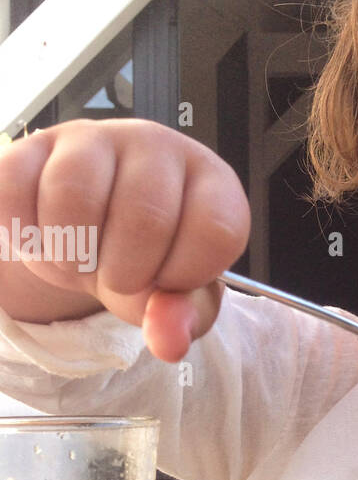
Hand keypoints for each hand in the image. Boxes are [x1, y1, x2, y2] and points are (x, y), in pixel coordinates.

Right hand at [0, 119, 249, 360]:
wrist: (93, 237)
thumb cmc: (148, 261)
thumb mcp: (179, 297)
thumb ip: (184, 318)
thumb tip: (168, 342)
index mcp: (210, 182)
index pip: (215, 230)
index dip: (185, 274)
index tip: (167, 280)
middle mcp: (157, 146)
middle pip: (144, 218)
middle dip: (124, 273)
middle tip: (115, 277)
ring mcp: (95, 137)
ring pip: (73, 195)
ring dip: (69, 255)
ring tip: (77, 261)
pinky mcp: (36, 144)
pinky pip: (17, 189)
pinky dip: (26, 234)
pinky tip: (44, 237)